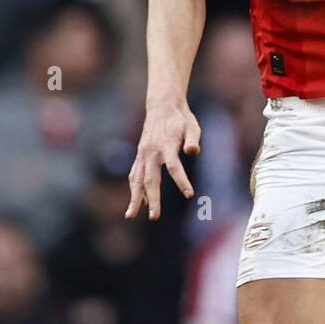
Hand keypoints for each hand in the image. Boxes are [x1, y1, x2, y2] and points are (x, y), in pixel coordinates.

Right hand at [126, 102, 200, 219]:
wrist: (162, 105)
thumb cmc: (180, 119)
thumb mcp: (192, 125)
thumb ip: (193, 138)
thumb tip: (193, 151)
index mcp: (167, 144)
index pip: (174, 166)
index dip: (182, 181)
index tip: (189, 194)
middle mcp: (152, 151)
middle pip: (150, 178)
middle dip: (152, 199)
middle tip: (155, 217)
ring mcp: (143, 154)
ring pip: (136, 179)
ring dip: (134, 198)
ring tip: (130, 216)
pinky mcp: (139, 155)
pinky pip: (134, 174)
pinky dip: (134, 188)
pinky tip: (139, 202)